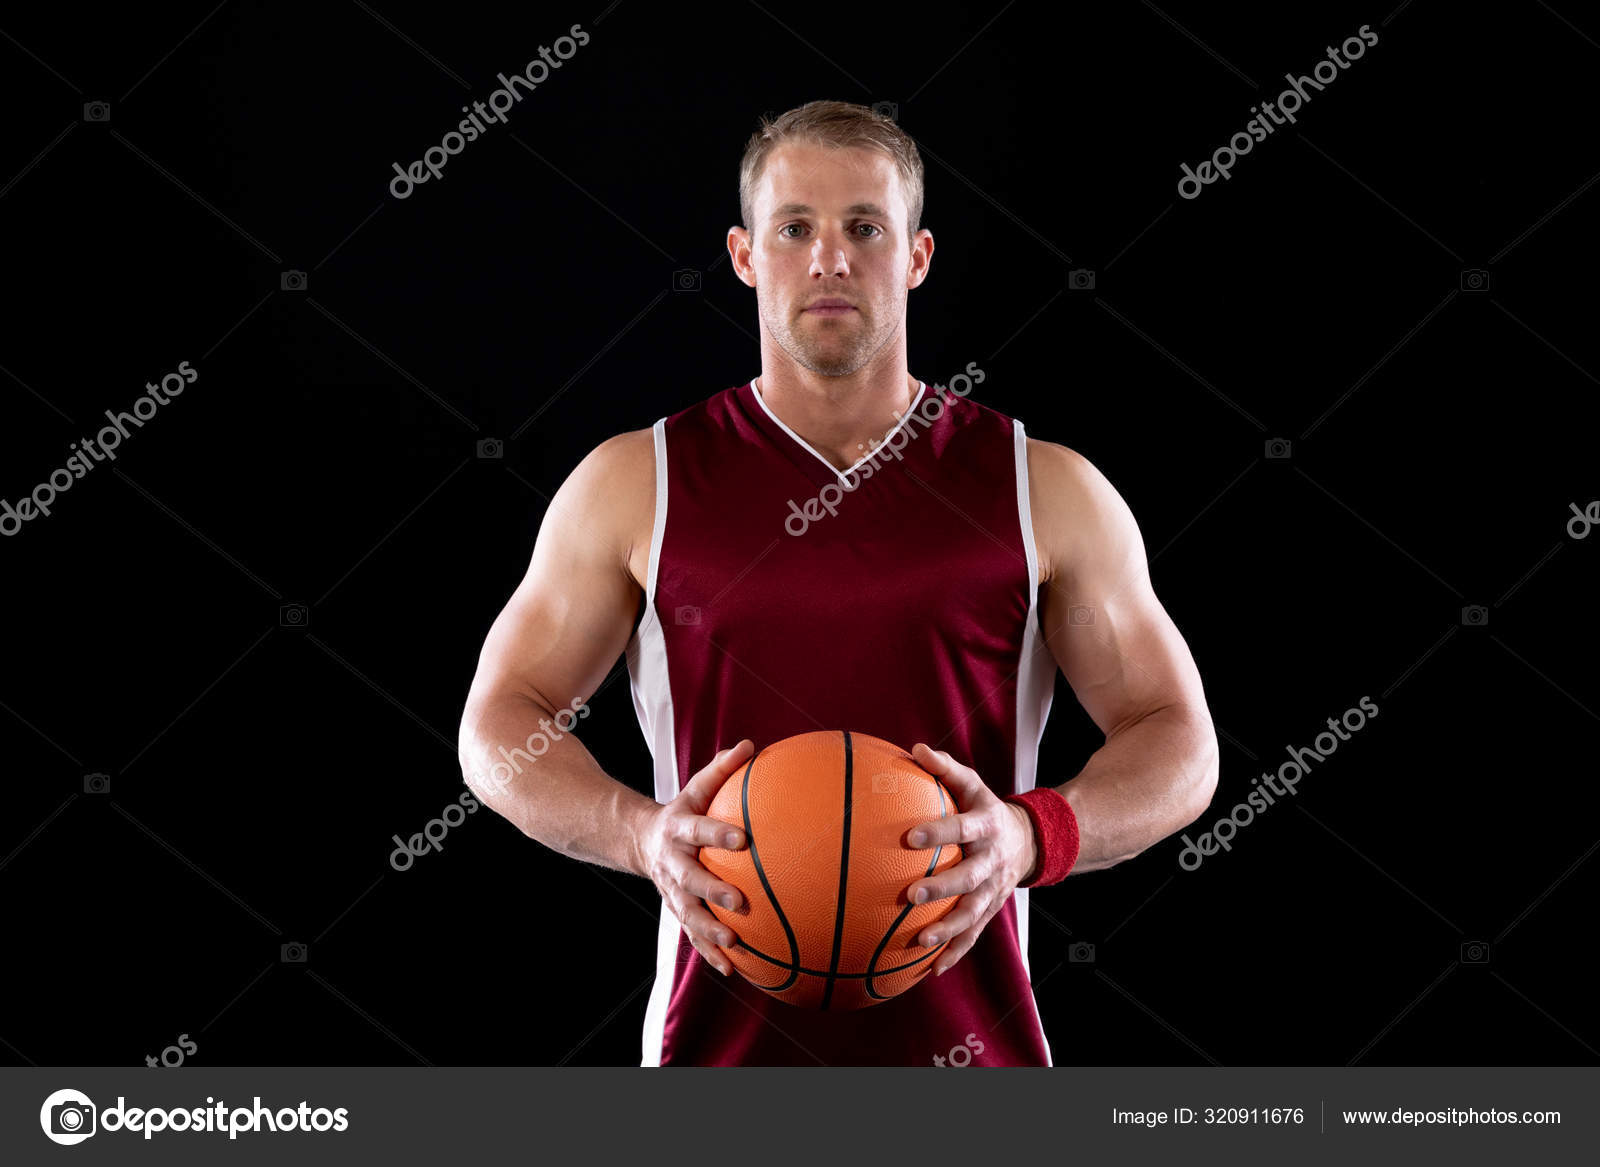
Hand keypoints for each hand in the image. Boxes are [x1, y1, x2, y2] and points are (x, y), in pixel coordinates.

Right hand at [631, 739, 754, 975]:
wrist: (642, 841)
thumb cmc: (683, 812)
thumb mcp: (696, 788)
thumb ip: (722, 769)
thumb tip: (751, 745)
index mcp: (678, 829)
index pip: (699, 829)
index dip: (718, 834)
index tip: (743, 839)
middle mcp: (673, 862)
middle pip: (691, 879)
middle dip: (713, 891)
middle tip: (739, 901)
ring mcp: (672, 890)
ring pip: (688, 914)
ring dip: (708, 931)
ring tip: (733, 944)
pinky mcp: (677, 910)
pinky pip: (693, 934)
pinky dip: (710, 953)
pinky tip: (732, 969)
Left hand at [903, 743, 1038, 975]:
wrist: (1029, 840)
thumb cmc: (985, 808)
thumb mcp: (972, 784)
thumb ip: (944, 768)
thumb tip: (914, 749)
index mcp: (987, 825)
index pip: (962, 828)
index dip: (939, 832)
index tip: (909, 836)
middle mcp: (992, 860)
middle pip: (969, 877)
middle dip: (942, 887)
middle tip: (910, 894)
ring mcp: (994, 889)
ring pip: (973, 913)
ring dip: (948, 929)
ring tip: (920, 941)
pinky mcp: (991, 910)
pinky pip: (974, 935)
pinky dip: (955, 952)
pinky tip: (932, 970)